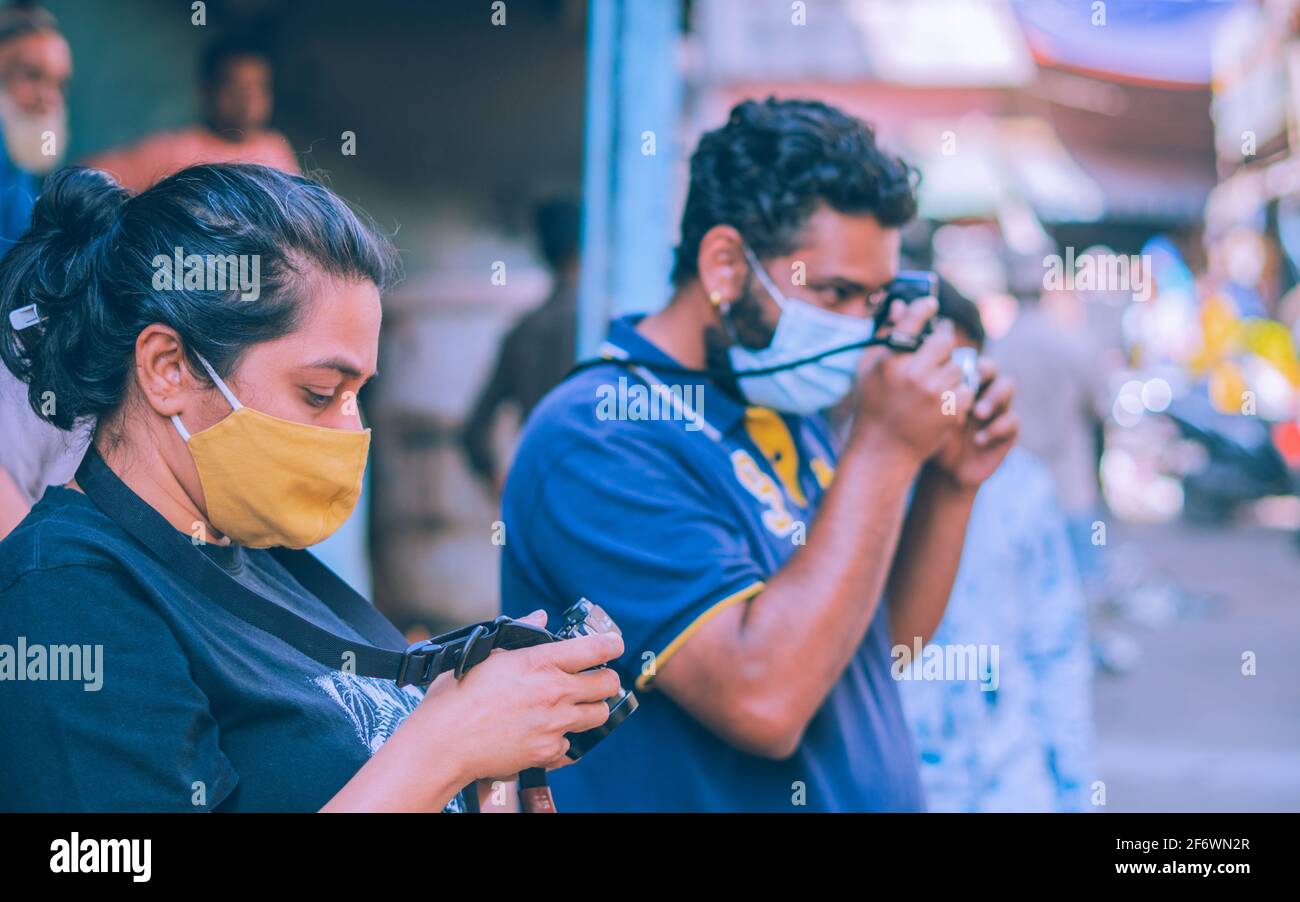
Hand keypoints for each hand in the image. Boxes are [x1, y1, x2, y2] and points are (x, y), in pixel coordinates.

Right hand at [409, 610, 623, 782]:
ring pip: (598, 715)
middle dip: (606, 680)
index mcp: (540, 662)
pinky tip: (545, 733)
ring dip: (591, 709)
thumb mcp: (488, 654)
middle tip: (595, 680)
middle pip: (608, 684)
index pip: (595, 648)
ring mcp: (554, 724)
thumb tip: (540, 616)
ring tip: (575, 707)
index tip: (615, 644)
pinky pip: (570, 745)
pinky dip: (562, 740)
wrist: (443, 742)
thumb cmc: (457, 695)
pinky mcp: (547, 752)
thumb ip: (522, 634)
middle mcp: (554, 692)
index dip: (612, 644)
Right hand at [852, 297, 973, 464]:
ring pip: (958, 367)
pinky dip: (958, 394)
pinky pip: (966, 389)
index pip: (914, 320)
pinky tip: (942, 403)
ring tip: (934, 386)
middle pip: (944, 342)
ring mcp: (935, 393)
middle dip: (941, 347)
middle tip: (936, 353)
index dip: (924, 308)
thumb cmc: (873, 406)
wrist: (884, 450)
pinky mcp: (951, 410)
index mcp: (891, 361)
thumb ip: (884, 335)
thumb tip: (900, 305)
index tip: (931, 304)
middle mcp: (914, 374)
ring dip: (950, 373)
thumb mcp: (869, 369)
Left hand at [929, 357, 1016, 488]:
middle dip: (986, 371)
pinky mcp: (1008, 431)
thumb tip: (908, 368)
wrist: (944, 469)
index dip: (968, 360)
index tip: (956, 368)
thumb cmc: (932, 437)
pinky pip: (1012, 422)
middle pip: (993, 368)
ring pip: (1007, 387)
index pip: (969, 360)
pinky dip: (997, 429)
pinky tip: (978, 440)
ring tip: (977, 413)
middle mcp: (982, 391)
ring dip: (994, 398)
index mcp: (963, 384)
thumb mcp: (924, 414)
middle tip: (975, 380)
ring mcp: (998, 409)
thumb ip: (923, 393)